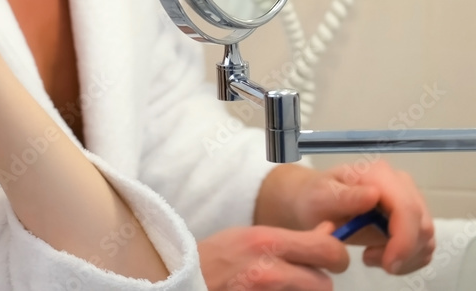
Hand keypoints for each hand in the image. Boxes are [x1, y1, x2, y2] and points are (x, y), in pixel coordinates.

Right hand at [198, 222, 348, 289]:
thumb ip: (290, 238)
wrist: (184, 282)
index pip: (328, 251)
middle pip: (324, 284)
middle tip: (300, 277)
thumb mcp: (250, 237)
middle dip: (316, 281)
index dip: (335, 255)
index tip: (330, 257)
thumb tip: (329, 233)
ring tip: (278, 285)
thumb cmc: (215, 258)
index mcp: (267, 243)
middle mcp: (270, 272)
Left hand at [287, 160, 434, 273]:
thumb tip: (374, 195)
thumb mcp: (321, 197)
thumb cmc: (316, 198)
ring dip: (404, 257)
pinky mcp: (413, 219)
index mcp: (379, 174)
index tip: (388, 263)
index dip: (404, 239)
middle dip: (402, 252)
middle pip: (422, 225)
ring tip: (370, 256)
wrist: (317, 202)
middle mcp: (400, 184)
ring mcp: (410, 200)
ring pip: (426, 238)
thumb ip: (345, 196)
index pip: (406, 208)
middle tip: (369, 259)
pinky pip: (424, 246)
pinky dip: (408, 260)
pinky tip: (382, 256)